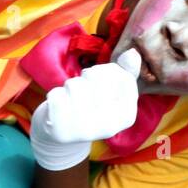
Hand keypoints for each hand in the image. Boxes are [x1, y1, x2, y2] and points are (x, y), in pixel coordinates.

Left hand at [29, 49, 141, 170]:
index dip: (109, 71)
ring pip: (74, 85)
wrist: (64, 135)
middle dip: (87, 76)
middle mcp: (109, 126)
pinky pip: (56, 94)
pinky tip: (60, 106)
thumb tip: (132, 53)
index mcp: (127, 117)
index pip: (123, 77)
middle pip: (96, 77)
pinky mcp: (60, 128)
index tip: (102, 82)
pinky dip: (55, 94)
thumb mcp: (114, 92)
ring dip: (70, 85)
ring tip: (72, 98)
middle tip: (85, 90)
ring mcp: (84, 129)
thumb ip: (126, 72)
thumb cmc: (93, 106)